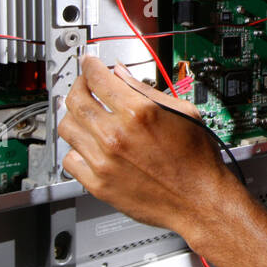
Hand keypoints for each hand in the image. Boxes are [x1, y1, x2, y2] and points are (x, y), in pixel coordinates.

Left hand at [57, 56, 243, 239]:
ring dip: (73, 116)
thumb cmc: (197, 161)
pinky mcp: (98, 184)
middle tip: (83, 85)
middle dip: (77, 85)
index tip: (89, 65)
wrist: (199, 201)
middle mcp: (116, 136)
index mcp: (139, 113)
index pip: (98, 79)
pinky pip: (70, 160)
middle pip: (76, 100)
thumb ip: (147, 91)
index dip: (90, 66)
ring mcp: (104, 161)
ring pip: (68, 128)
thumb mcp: (183, 113)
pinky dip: (75, 149)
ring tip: (84, 116)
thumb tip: (122, 75)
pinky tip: (87, 146)